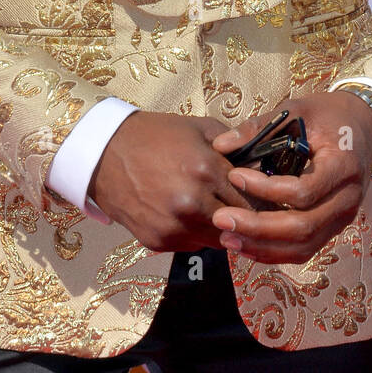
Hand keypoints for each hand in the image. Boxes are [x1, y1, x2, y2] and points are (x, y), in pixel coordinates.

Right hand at [88, 111, 252, 251]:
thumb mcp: (199, 127)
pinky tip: (189, 214)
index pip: (252, 198)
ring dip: (223, 227)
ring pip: (219, 239)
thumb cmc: (156, 135)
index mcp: (206, 170)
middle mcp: (192, 203)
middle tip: (247, 208)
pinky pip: (193, 245)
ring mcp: (174, 226)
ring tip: (215, 209)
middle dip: (246, 216)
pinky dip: (197, 233)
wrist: (105, 153)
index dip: (262, 199)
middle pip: (239, 223)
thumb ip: (236, 145)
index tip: (266, 198)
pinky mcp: (159, 242)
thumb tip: (261, 166)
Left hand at [208, 92, 371, 263]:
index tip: (235, 176)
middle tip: (221, 218)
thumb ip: (260, 127)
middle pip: (302, 227)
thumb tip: (221, 144)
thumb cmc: (329, 115)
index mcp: (343, 167)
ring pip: (303, 246)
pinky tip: (245, 244)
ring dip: (263, 246)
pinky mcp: (332, 227)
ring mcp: (342, 218)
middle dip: (258, 227)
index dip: (266, 190)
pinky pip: (304, 249)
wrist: (362, 126)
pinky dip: (274, 252)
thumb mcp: (297, 110)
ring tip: (227, 237)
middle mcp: (347, 199)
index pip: (304, 191)